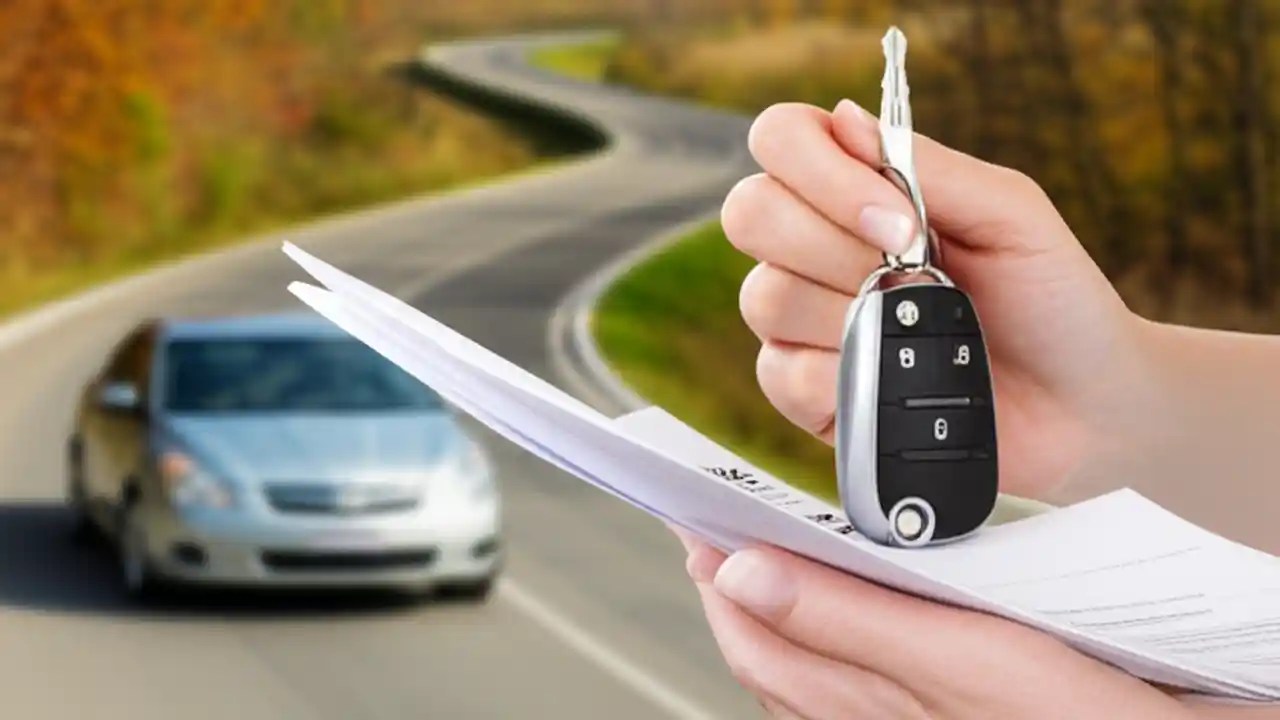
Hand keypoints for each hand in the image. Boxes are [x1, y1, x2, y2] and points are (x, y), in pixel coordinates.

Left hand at [678, 534, 1206, 719]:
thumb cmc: (1078, 712)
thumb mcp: (960, 653)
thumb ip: (846, 617)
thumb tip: (740, 575)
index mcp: (865, 695)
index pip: (751, 630)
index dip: (712, 569)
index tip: (687, 514)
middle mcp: (870, 717)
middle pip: (765, 652)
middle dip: (728, 589)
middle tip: (705, 533)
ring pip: (801, 672)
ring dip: (768, 616)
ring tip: (750, 565)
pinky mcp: (937, 713)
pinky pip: (844, 688)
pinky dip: (817, 644)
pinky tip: (831, 617)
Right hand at [723, 101, 1157, 499]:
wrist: (1081, 405)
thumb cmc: (1053, 300)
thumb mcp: (1009, 213)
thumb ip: (927, 166)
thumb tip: (845, 119)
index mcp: (858, 187)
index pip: (780, 140)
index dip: (819, 171)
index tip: (900, 218)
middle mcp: (815, 247)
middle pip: (750, 213)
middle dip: (836, 246)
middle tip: (917, 277)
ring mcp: (803, 321)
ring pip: (765, 297)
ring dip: (851, 315)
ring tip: (918, 333)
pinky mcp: (807, 391)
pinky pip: (781, 373)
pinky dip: (846, 376)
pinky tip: (894, 378)